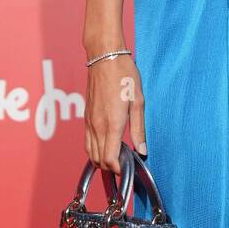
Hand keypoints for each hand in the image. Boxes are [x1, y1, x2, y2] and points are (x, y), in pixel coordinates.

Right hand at [84, 55, 146, 173]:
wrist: (104, 58)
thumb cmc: (124, 76)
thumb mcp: (139, 101)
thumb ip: (139, 128)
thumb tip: (142, 150)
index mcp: (112, 124)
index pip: (109, 159)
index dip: (118, 169)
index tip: (128, 169)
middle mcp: (97, 126)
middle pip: (98, 160)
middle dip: (110, 167)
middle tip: (125, 163)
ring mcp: (89, 122)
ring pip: (90, 152)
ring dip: (101, 159)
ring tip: (117, 155)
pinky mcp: (86, 117)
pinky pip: (87, 140)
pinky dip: (95, 149)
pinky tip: (107, 143)